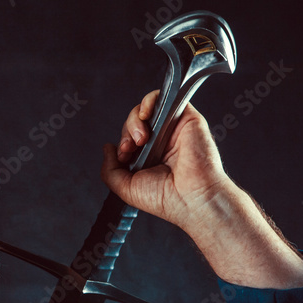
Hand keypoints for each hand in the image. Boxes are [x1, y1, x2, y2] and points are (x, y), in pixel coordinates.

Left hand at [100, 90, 302, 288]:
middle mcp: (167, 140)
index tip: (123, 154)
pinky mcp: (189, 119)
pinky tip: (147, 129)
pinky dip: (148, 108)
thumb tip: (104, 148)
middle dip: (127, 130)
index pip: (133, 137)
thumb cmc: (170, 203)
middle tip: (131, 147)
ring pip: (148, 108)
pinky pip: (164, 98)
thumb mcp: (128, 189)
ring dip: (135, 120)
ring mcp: (178, 128)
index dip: (123, 140)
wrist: (198, 203)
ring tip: (140, 140)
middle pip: (138, 120)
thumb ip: (111, 171)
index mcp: (156, 156)